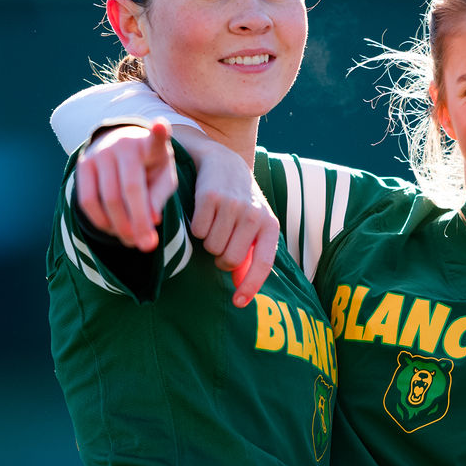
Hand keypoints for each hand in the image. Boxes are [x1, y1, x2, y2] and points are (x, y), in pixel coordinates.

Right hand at [75, 120, 176, 251]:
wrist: (120, 146)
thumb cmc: (150, 166)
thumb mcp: (164, 177)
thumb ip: (160, 196)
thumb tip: (151, 221)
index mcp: (149, 144)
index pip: (156, 139)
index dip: (159, 133)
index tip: (162, 126)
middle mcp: (123, 144)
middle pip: (130, 189)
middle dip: (139, 222)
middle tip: (148, 246)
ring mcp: (99, 153)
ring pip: (107, 199)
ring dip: (120, 226)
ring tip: (132, 241)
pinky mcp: (82, 164)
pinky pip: (87, 201)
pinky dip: (100, 221)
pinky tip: (114, 230)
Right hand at [185, 135, 279, 306]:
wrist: (224, 162)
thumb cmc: (240, 201)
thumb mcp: (254, 225)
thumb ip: (250, 255)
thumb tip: (241, 292)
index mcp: (270, 224)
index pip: (263, 263)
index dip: (250, 286)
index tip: (238, 303)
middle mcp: (254, 214)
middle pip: (229, 260)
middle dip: (221, 258)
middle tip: (221, 243)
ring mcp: (232, 205)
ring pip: (211, 247)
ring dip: (208, 241)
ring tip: (214, 224)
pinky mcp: (210, 196)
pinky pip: (197, 231)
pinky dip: (195, 227)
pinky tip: (203, 213)